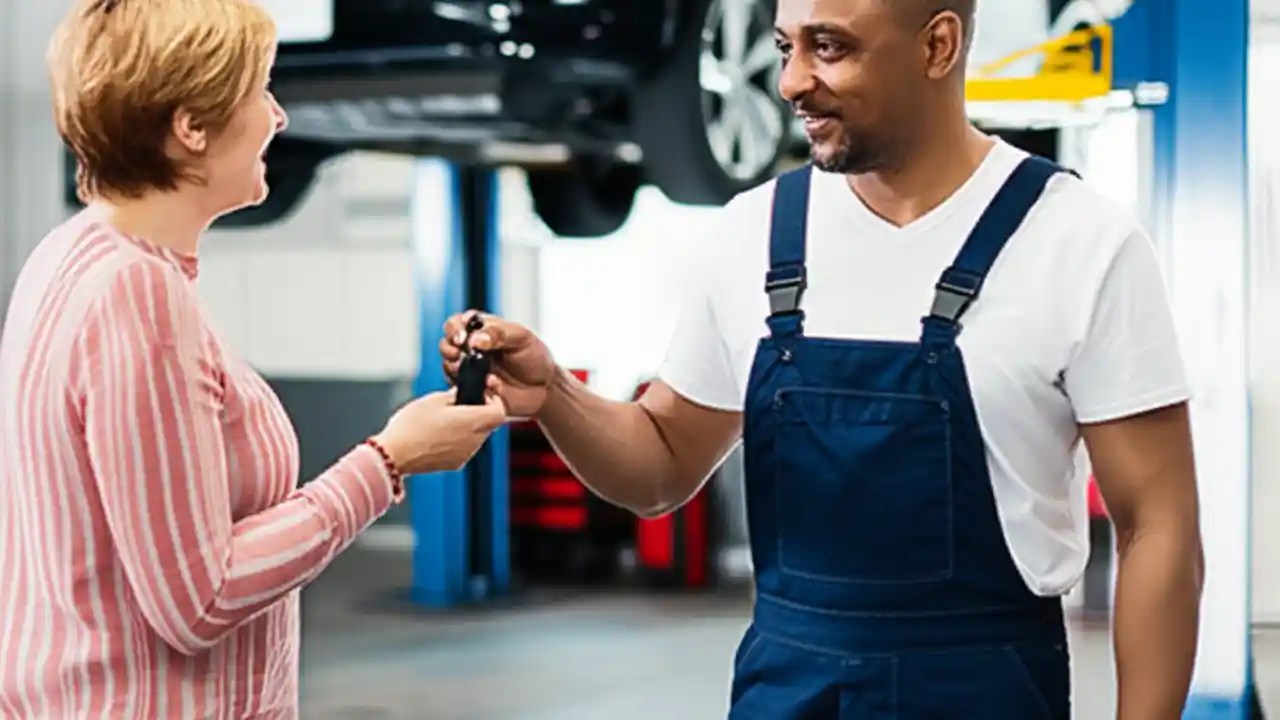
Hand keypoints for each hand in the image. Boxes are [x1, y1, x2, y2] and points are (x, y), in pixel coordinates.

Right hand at [371, 389, 506, 473]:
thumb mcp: (433, 400)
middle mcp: (473, 441)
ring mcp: (466, 454)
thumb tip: (460, 393)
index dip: (495, 401)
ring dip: (469, 427)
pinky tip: (439, 434)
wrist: (395, 455)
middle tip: (461, 404)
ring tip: (446, 419)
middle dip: (479, 412)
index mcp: (471, 422)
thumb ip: (453, 395)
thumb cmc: (411, 427)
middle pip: (489, 424)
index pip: (500, 412)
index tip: (484, 395)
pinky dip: (459, 440)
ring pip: (477, 437)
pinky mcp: (455, 464)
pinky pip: (465, 448)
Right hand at [439, 311, 556, 417]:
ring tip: (474, 370)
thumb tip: (475, 339)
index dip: (455, 328)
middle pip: (446, 343)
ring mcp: (471, 370)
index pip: (458, 322)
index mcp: (482, 330)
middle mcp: (472, 349)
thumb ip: (498, 333)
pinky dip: (471, 385)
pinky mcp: (473, 389)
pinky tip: (491, 384)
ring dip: (455, 367)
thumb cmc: (534, 357)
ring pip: (448, 366)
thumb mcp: (522, 337)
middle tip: (460, 353)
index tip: (462, 337)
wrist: (545, 387)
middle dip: (449, 347)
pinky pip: (461, 388)